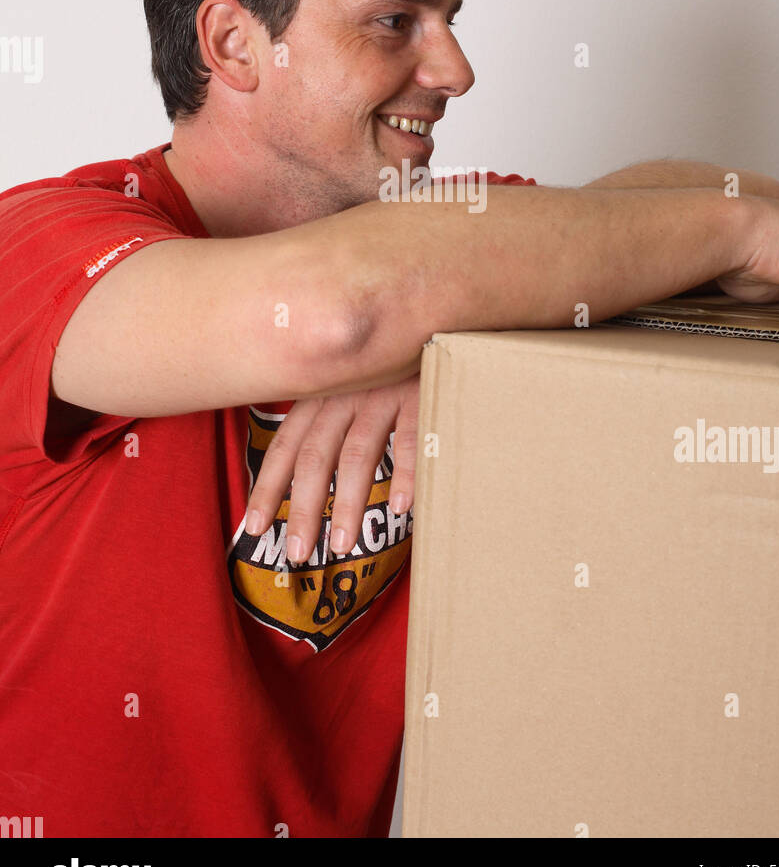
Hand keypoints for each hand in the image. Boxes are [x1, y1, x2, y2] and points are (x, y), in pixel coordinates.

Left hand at [243, 373, 419, 564]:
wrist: (438, 312)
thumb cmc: (394, 358)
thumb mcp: (353, 379)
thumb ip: (332, 416)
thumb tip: (309, 467)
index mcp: (323, 394)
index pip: (286, 446)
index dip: (268, 488)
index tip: (253, 527)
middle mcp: (346, 393)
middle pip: (315, 457)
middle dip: (303, 508)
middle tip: (298, 554)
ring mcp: (383, 393)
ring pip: (357, 454)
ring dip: (348, 504)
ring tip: (342, 544)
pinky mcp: (421, 393)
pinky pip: (410, 438)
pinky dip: (406, 474)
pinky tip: (403, 508)